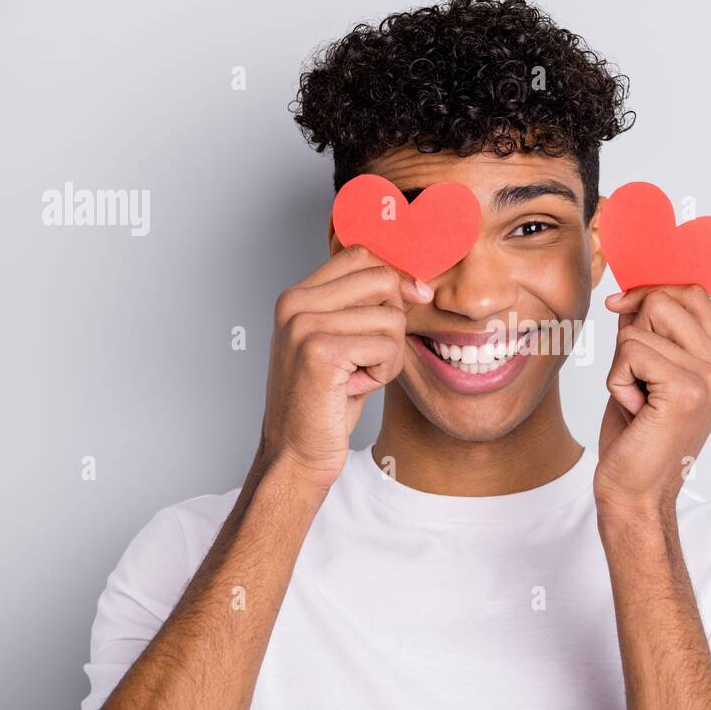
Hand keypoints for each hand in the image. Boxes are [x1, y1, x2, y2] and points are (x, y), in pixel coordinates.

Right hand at [258, 244, 431, 486]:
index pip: (360, 254)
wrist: (296, 454)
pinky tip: (355, 389)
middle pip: (381, 279)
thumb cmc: (326, 403)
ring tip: (360, 377)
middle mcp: (295, 303)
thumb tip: (415, 283)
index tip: (414, 299)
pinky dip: (383, 373)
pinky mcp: (319, 352)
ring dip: (390, 355)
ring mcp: (303, 325)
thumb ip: (365, 308)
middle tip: (373, 356)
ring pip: (390, 318)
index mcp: (297, 295)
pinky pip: (386, 347)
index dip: (396, 276)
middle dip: (394, 320)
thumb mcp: (345, 344)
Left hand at [594, 285, 710, 513]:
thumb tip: (631, 296)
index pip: (693, 292)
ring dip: (621, 365)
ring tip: (637, 400)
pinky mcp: (685, 390)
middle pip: (663, 300)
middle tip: (636, 379)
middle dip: (631, 332)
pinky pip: (630, 351)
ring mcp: (709, 378)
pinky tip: (633, 409)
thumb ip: (646, 333)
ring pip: (639, 328)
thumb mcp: (644, 373)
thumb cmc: (637, 438)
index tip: (622, 307)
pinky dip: (617, 380)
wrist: (637, 493)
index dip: (651, 291)